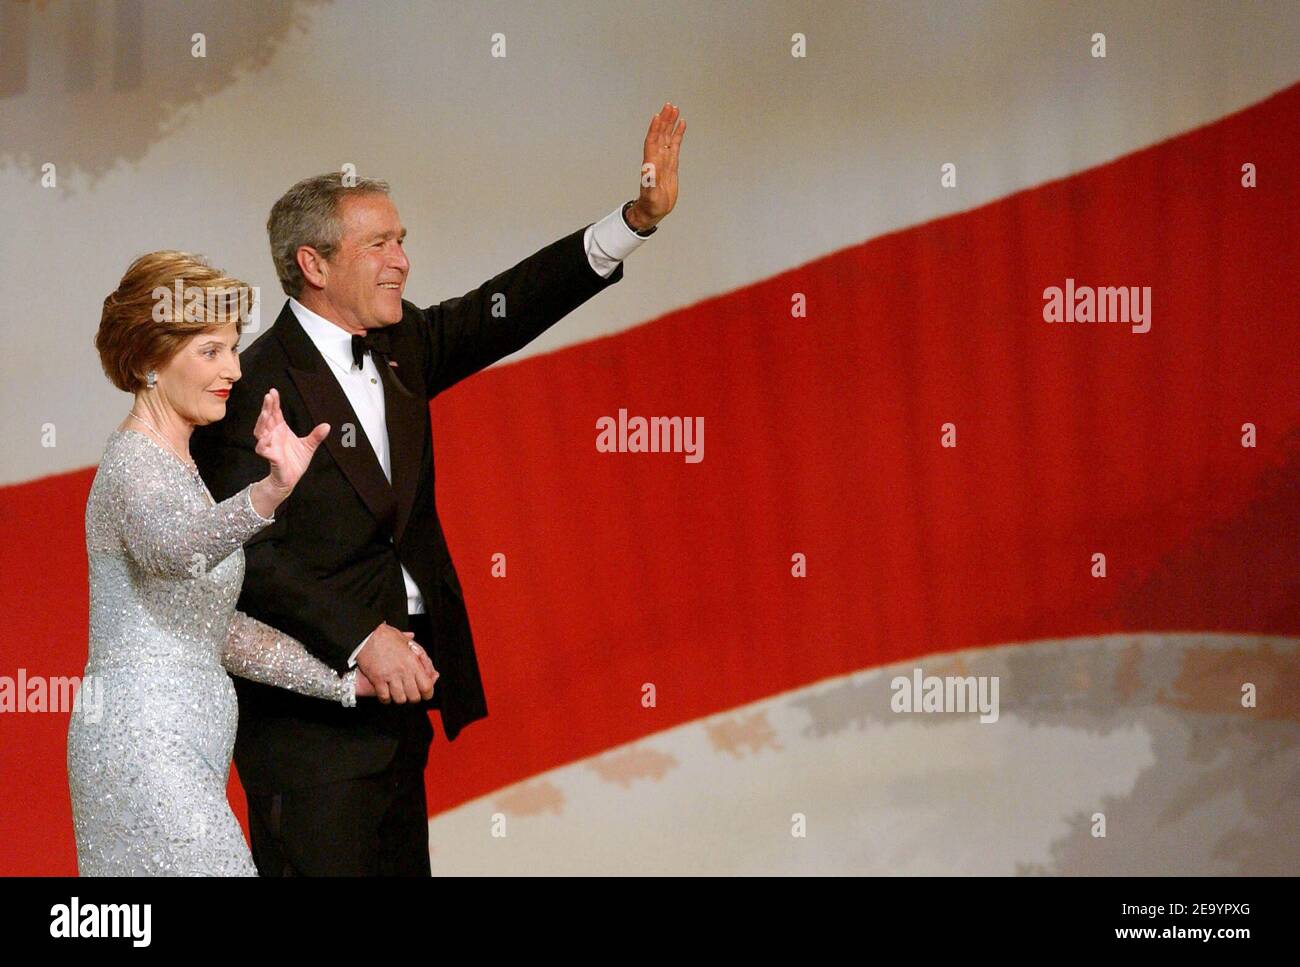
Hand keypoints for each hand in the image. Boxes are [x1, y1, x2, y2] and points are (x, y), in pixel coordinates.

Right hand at [254, 388, 328, 492]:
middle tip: (268, 396)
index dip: (274, 403)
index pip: (275, 413)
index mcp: (280, 430)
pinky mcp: (271, 456)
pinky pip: (262, 448)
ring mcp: (270, 445)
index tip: (273, 392)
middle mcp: (273, 435)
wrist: (291, 478)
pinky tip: (268, 436)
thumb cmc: (295, 461)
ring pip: (260, 431)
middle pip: (267, 418)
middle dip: (267, 407)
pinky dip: (263, 442)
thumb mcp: (309, 446)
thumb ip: (316, 436)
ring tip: (266, 412)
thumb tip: (327, 425)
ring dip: (262, 421)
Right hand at [355, 623, 436, 703]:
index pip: (427, 686)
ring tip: (398, 693)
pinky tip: (386, 693)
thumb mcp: (407, 641)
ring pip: (400, 699)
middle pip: (414, 696)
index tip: (426, 693)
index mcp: (413, 661)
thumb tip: (426, 662)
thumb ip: (418, 653)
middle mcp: (403, 671)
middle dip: (414, 697)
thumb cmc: (385, 636)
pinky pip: (384, 697)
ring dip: (400, 698)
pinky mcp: (377, 680)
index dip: (428, 693)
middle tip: (411, 693)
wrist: (366, 636)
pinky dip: (386, 698)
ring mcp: (390, 676)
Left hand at [628, 101, 684, 231]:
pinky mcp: (671, 163)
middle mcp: (657, 158)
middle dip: (664, 120)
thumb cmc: (651, 203)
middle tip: (669, 106)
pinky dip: (678, 134)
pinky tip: (681, 124)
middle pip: (660, 134)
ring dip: (670, 123)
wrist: (655, 209)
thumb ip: (650, 183)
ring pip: (667, 136)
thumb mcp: (650, 195)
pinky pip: (675, 144)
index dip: (655, 129)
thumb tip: (649, 171)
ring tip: (674, 109)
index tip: (659, 116)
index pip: (652, 141)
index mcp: (651, 163)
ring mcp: (664, 159)